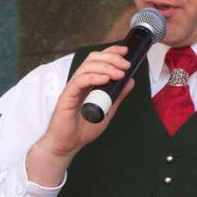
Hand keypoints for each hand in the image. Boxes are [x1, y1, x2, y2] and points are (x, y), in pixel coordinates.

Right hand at [35, 45, 136, 162]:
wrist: (67, 145)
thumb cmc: (82, 129)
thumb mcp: (107, 110)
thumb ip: (117, 96)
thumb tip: (130, 82)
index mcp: (88, 83)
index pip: (98, 60)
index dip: (111, 52)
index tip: (125, 52)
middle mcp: (79, 82)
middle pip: (93, 59)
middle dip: (111, 58)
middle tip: (125, 65)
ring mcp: (73, 88)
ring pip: (87, 67)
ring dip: (106, 67)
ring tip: (118, 74)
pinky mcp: (67, 96)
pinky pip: (79, 81)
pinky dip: (93, 77)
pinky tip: (104, 79)